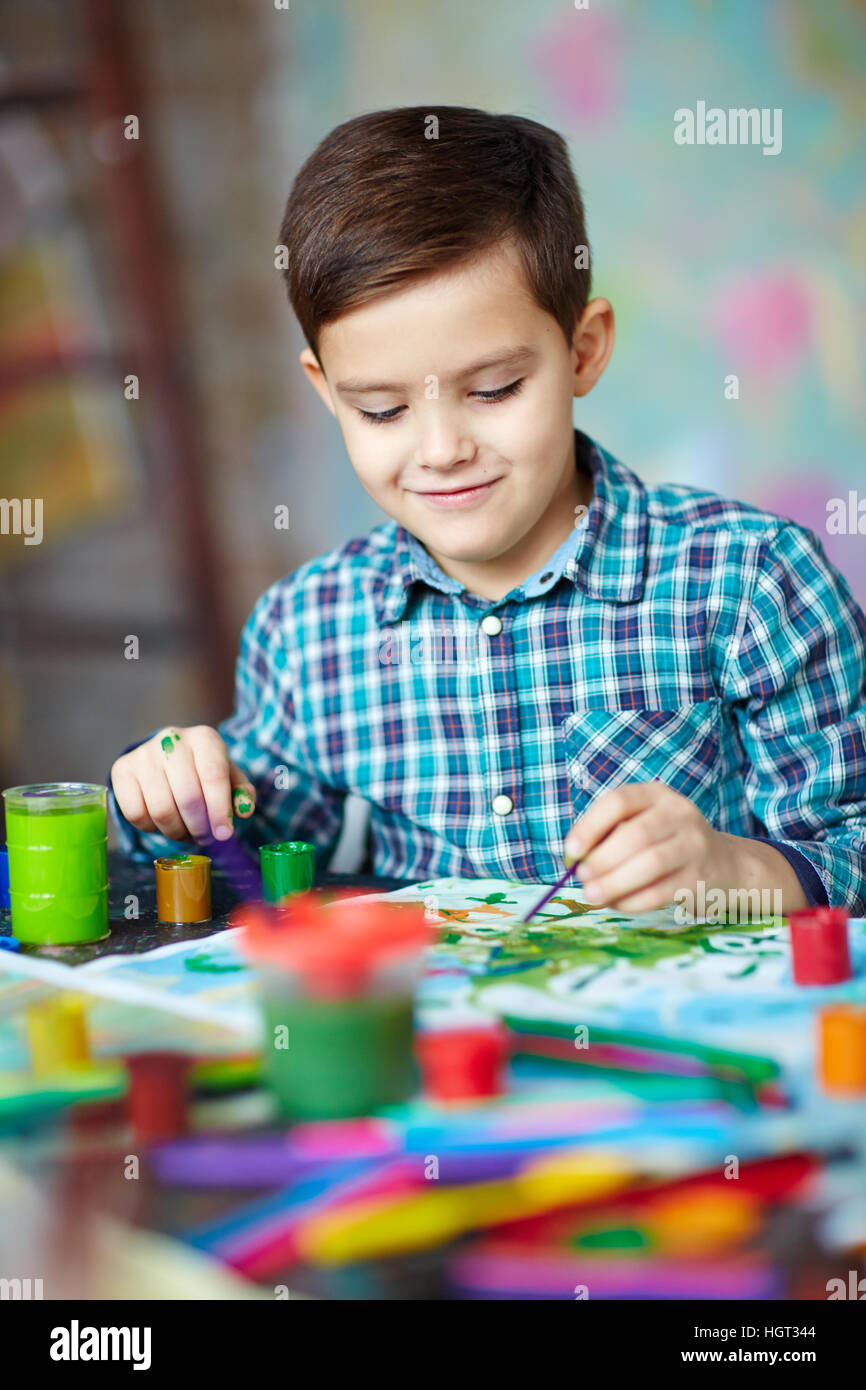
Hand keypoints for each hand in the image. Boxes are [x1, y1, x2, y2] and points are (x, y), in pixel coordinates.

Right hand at [110, 726, 255, 843]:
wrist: (166, 758)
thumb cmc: (204, 771)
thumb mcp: (229, 778)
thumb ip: (241, 793)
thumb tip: (243, 812)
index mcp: (204, 738)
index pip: (213, 776)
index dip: (220, 810)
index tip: (224, 834)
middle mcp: (171, 740)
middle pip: (187, 796)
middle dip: (199, 826)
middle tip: (204, 837)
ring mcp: (143, 754)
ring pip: (161, 809)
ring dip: (177, 831)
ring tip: (186, 831)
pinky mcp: (121, 770)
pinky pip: (136, 813)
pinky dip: (151, 828)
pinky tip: (162, 822)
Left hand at [563, 781, 801, 912]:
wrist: (724, 863)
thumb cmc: (665, 843)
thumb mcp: (641, 825)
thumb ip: (609, 837)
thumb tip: (573, 861)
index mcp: (656, 794)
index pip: (619, 801)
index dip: (590, 826)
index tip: (571, 851)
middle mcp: (679, 813)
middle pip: (636, 835)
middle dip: (603, 859)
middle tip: (582, 878)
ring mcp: (695, 844)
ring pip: (651, 863)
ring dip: (615, 882)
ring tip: (592, 894)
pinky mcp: (701, 877)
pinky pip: (662, 891)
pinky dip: (633, 901)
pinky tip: (618, 904)